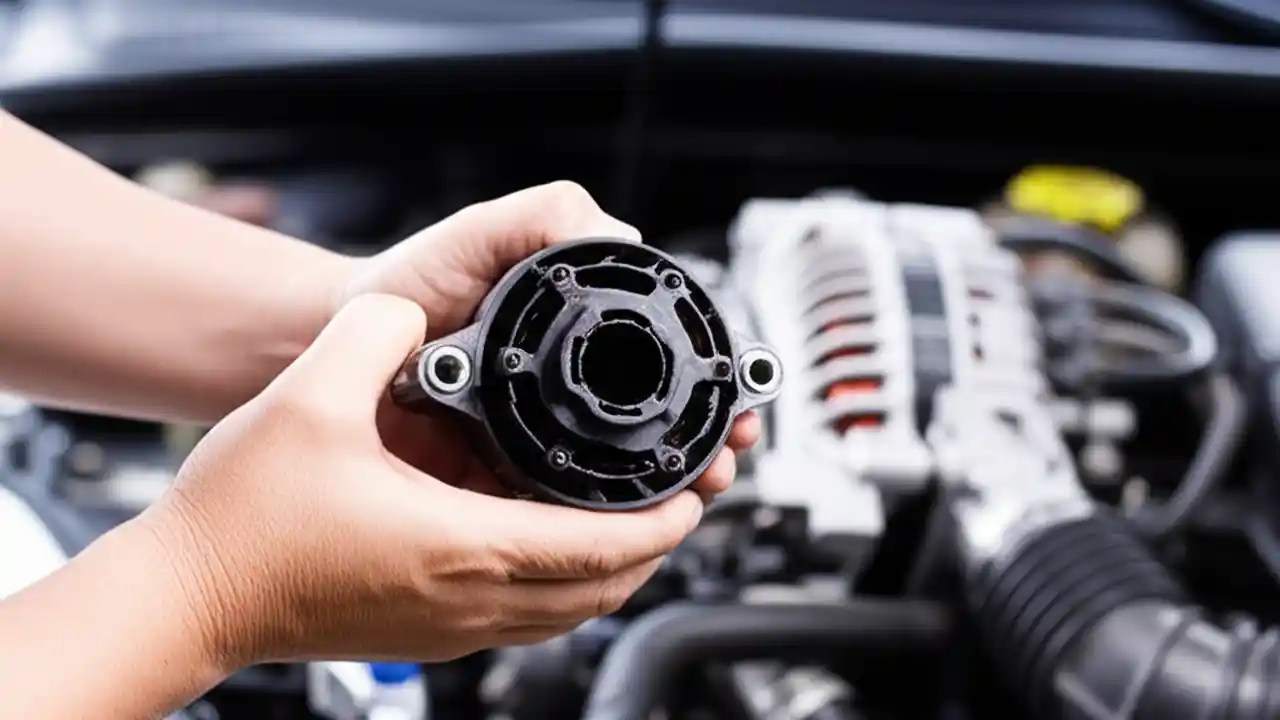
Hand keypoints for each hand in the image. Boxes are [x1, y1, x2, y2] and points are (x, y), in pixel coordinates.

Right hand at [135, 295, 708, 669]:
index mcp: (460, 546)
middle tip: (675, 501)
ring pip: (566, 614)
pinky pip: (524, 621)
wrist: (185, 594)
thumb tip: (412, 313)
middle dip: (654, 548)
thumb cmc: (240, 519)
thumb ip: (376, 333)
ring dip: (611, 570)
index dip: (662, 520)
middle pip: (600, 590)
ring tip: (628, 523)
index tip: (693, 490)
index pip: (601, 547)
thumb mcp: (311, 396)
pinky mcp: (423, 635)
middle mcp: (467, 600)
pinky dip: (562, 587)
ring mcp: (447, 627)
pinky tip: (547, 547)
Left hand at [339, 181, 759, 496]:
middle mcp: (564, 390)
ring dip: (664, 495)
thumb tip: (626, 240)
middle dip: (702, 450)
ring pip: (620, 483)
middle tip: (720, 463)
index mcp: (575, 332)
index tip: (732, 404)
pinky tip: (623, 528)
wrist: (331, 343)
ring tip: (688, 496)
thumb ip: (552, 217)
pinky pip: (560, 513)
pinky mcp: (502, 487)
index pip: (664, 362)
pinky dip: (600, 526)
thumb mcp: (485, 230)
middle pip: (658, 429)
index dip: (708, 384)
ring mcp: (537, 442)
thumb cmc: (406, 282)